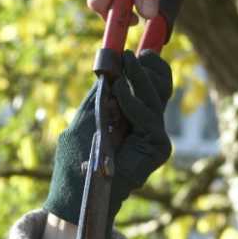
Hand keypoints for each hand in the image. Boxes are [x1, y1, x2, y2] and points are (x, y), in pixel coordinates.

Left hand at [43, 51, 173, 238]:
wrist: (78, 192)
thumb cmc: (77, 160)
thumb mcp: (86, 117)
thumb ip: (101, 95)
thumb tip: (111, 66)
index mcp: (132, 116)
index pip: (150, 85)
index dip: (149, 66)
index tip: (139, 47)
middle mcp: (146, 125)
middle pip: (160, 87)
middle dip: (149, 67)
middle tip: (134, 52)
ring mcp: (154, 136)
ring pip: (156, 97)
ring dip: (138, 77)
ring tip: (125, 63)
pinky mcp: (158, 147)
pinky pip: (149, 117)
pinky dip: (132, 101)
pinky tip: (119, 89)